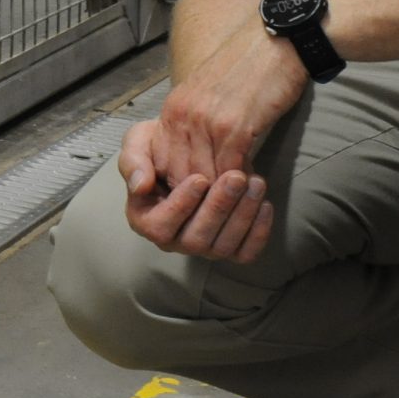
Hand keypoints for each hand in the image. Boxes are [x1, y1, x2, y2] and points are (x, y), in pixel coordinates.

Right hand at [118, 117, 273, 261]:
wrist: (191, 149)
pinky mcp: (230, 249)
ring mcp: (203, 248)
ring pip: (223, 247)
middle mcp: (174, 241)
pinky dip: (259, 233)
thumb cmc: (161, 147)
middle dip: (218, 208)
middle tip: (236, 177)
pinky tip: (265, 204)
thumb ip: (133, 161)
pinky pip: (245, 253)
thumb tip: (139, 186)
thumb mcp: (138, 144)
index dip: (181, 206)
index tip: (200, 177)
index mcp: (145, 221)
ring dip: (242, 216)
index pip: (160, 227)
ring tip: (256, 183)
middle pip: (195, 239)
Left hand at [156, 20, 309, 192]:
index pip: (161, 162)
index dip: (178, 185)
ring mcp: (206, 122)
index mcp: (173, 108)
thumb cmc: (247, 68)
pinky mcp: (234, 126)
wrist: (277, 39)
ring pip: (205, 177)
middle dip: (199, 196)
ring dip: (222, 193)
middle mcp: (182, 115)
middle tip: (218, 210)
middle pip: (180, 174)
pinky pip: (231, 169)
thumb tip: (199, 164)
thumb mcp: (207, 94)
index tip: (195, 198)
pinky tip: (252, 186)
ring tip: (237, 202)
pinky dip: (241, 183)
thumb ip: (196, 126)